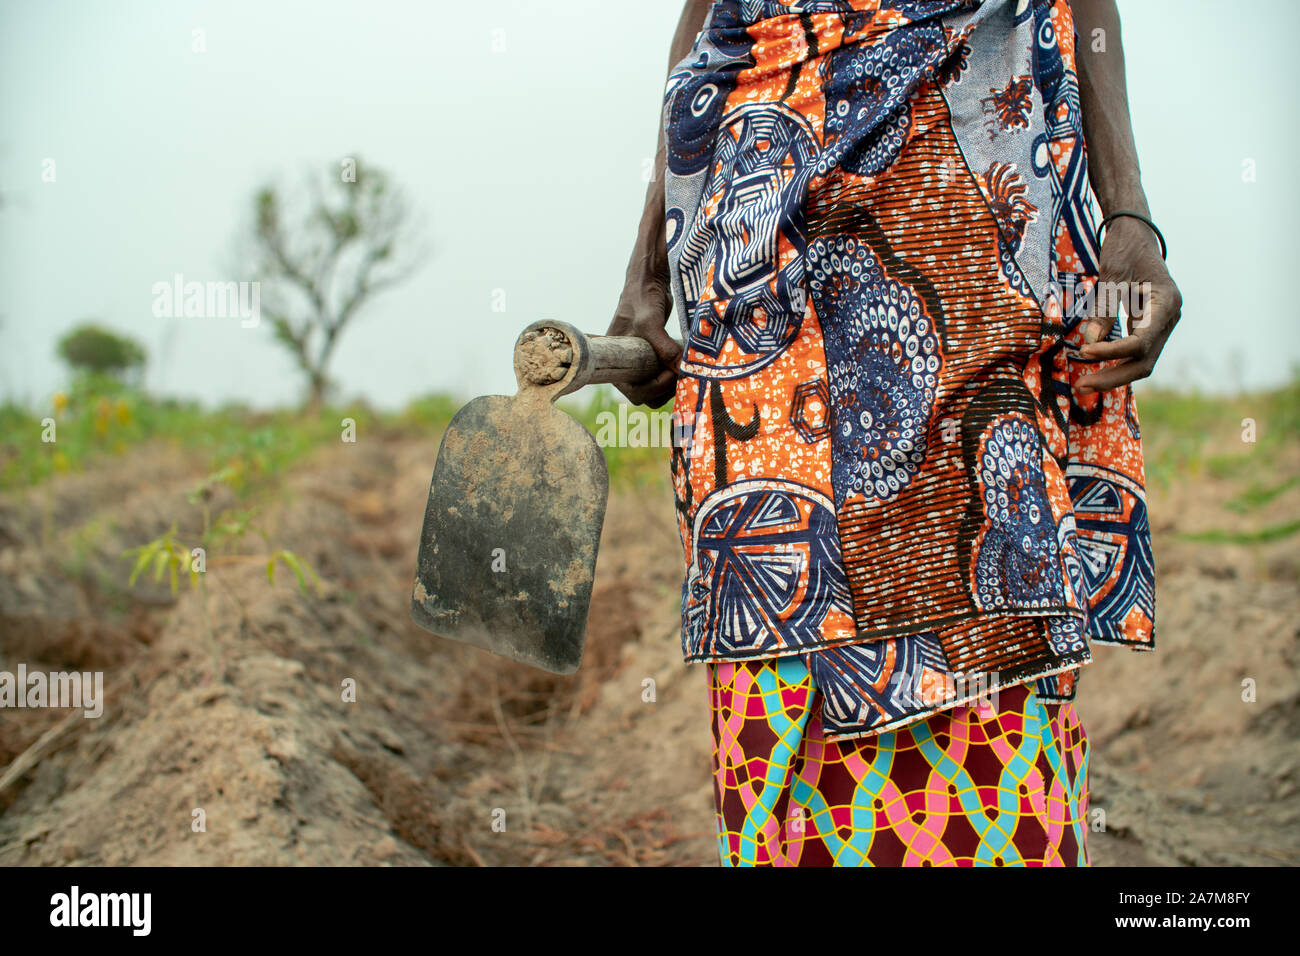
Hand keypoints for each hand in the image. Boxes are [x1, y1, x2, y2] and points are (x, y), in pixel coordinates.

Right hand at [607, 270, 681, 407]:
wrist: (648, 280)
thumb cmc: (641, 300)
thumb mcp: (651, 324)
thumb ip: (666, 349)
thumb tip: (683, 371)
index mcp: (616, 362)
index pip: (635, 392)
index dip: (654, 388)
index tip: (669, 372)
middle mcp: (626, 365)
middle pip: (647, 394)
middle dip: (665, 389)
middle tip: (680, 373)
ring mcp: (640, 361)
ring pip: (657, 387)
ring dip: (672, 383)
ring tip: (683, 367)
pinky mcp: (653, 355)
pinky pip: (663, 374)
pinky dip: (675, 373)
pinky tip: (684, 363)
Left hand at [1075, 216, 1180, 393]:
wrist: (1136, 233)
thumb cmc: (1125, 248)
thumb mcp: (1112, 276)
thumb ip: (1104, 310)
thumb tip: (1090, 342)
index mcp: (1167, 303)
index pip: (1141, 341)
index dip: (1113, 352)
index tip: (1083, 352)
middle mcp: (1170, 318)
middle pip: (1145, 361)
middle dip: (1113, 376)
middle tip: (1082, 386)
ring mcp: (1162, 324)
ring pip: (1142, 361)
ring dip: (1114, 374)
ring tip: (1084, 384)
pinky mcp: (1150, 326)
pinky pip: (1136, 352)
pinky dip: (1116, 363)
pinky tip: (1095, 371)